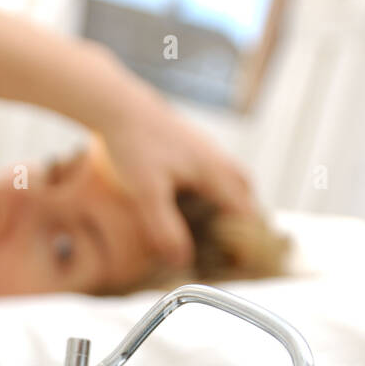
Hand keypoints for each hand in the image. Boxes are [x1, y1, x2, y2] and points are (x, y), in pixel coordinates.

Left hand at [93, 94, 255, 268]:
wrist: (116, 103)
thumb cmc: (132, 145)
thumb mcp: (146, 193)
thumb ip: (164, 228)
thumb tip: (182, 262)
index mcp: (214, 172)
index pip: (245, 210)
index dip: (247, 238)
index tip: (240, 260)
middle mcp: (215, 157)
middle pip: (245, 191)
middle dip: (245, 217)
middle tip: (237, 243)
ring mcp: (203, 147)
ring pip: (230, 177)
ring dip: (230, 200)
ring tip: (218, 224)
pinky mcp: (188, 142)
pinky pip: (213, 168)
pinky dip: (213, 187)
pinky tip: (192, 198)